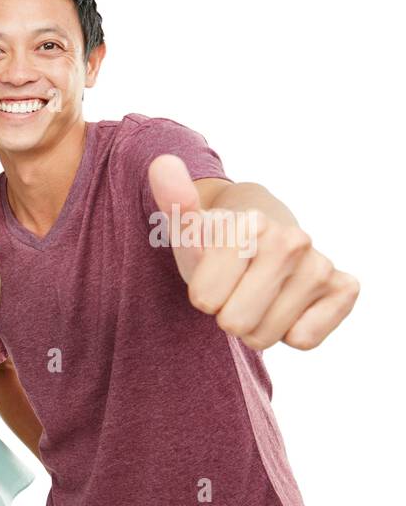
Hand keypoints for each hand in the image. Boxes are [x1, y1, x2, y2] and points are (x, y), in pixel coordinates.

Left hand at [149, 154, 358, 350]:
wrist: (258, 236)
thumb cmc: (214, 241)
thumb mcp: (186, 228)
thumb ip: (173, 203)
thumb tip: (161, 165)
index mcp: (251, 226)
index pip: (204, 300)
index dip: (202, 294)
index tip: (212, 273)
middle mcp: (292, 241)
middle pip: (236, 324)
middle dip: (227, 313)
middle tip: (234, 288)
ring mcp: (321, 265)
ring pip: (266, 337)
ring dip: (255, 324)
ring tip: (257, 293)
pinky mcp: (343, 288)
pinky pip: (305, 340)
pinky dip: (290, 332)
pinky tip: (286, 304)